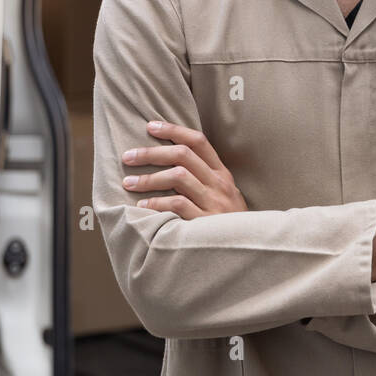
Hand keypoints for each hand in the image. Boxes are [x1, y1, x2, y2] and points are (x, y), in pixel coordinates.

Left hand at [121, 121, 248, 218]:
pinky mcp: (206, 221)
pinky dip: (157, 203)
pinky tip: (142, 207)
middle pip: (182, 155)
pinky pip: (177, 204)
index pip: (198, 141)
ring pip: (178, 176)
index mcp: (222, 174)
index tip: (150, 126)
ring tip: (128, 183)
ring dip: (149, 179)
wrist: (247, 249)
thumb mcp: (223, 196)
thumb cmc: (228, 224)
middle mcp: (219, 183)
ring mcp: (214, 201)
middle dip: (151, 153)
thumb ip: (203, 180)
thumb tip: (169, 163)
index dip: (173, 130)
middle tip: (128, 157)